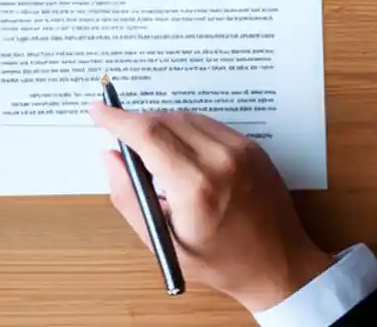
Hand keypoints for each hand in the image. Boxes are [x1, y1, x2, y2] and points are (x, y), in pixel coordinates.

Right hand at [90, 104, 332, 311]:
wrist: (278, 264)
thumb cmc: (221, 261)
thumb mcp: (164, 242)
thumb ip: (129, 198)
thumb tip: (109, 158)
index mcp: (195, 187)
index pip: (147, 135)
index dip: (117, 119)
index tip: (98, 111)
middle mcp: (220, 160)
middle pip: (164, 120)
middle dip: (136, 122)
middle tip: (120, 135)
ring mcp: (240, 150)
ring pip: (186, 117)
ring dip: (160, 124)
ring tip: (149, 150)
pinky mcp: (252, 146)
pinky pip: (208, 124)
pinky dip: (185, 128)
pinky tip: (179, 149)